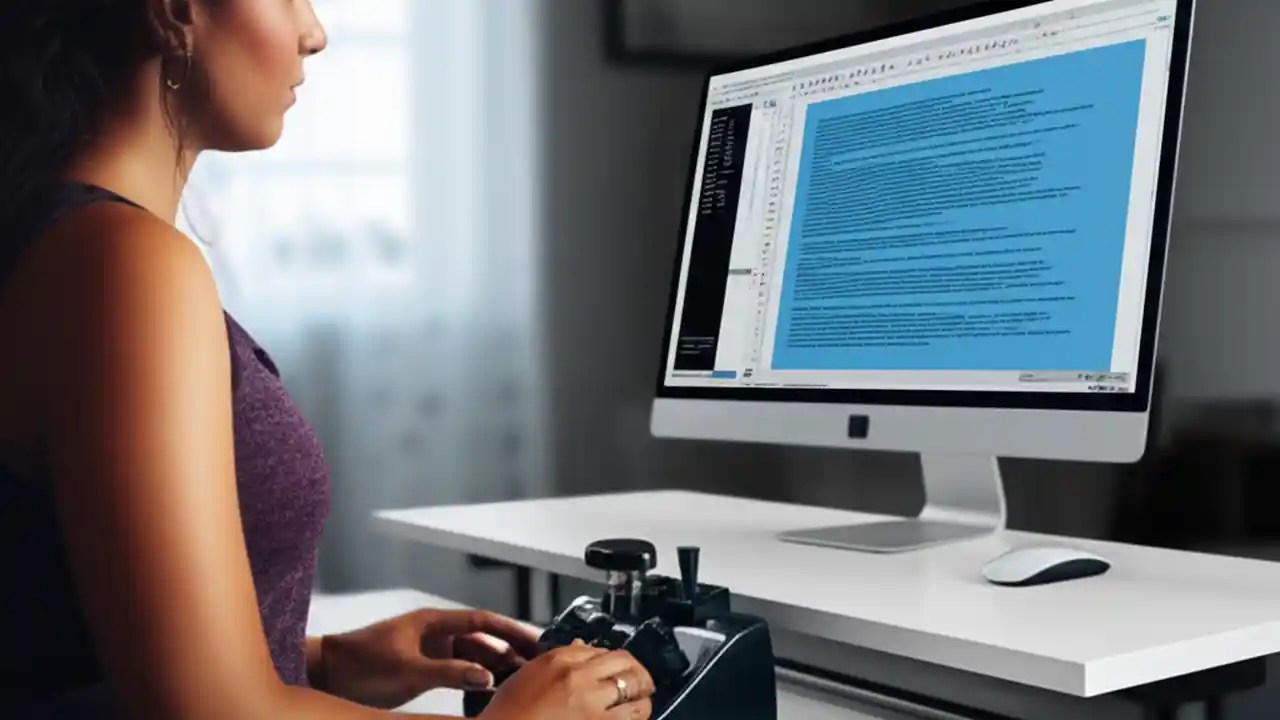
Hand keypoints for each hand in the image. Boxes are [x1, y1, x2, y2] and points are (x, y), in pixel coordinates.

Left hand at [318, 608, 540, 708]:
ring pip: (472, 656)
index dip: (510, 630)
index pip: (482, 621)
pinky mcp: (423, 668)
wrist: (327, 675)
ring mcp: (430, 651)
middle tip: (536, 662)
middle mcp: (435, 633)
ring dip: (494, 666)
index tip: (535, 640)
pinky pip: (458, 670)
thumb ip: (450, 672)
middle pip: (482, 638)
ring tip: (520, 679)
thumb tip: (487, 677)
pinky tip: (490, 690)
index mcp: (433, 622)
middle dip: (510, 649)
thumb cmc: (362, 665)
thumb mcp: (408, 670)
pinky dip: (475, 679)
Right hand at [480, 640, 655, 719]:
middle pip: (625, 663)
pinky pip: (632, 717)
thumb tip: (583, 647)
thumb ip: (558, 660)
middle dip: (637, 673)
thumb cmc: (507, 715)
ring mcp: (592, 703)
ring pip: (636, 689)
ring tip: (641, 701)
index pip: (601, 649)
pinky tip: (633, 718)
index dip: (613, 660)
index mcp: (559, 659)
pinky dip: (637, 716)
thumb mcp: (528, 676)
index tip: (616, 669)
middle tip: (641, 682)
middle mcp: (579, 676)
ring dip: (642, 695)